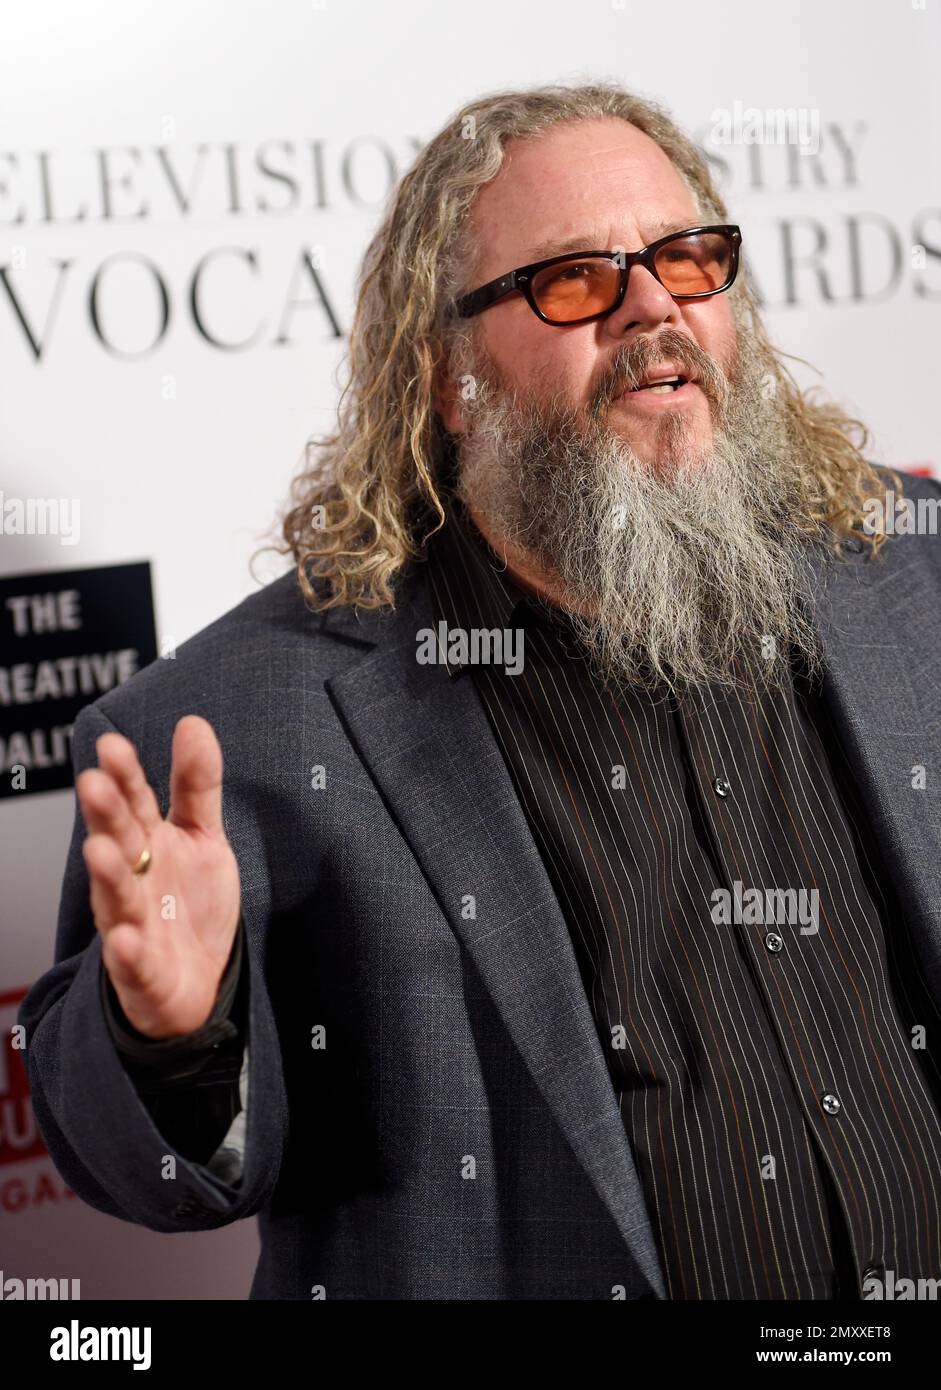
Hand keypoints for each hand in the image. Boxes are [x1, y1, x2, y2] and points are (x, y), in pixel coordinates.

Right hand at [77, 714, 241, 1038]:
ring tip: (100, 850)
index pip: (133, 803)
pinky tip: (126, 939)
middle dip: (106, 816)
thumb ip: (196, 784)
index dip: (124, 776)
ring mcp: (133, 926)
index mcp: (147, 844)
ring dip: (108, 876)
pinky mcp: (143, 974)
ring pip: (116, 899)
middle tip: (94, 784)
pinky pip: (134, 965)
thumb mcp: (202, 836)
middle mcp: (133, 881)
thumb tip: (192, 722)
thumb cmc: (189, 902)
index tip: (112, 745)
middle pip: (118, 843)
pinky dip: (128, 953)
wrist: (197, 981)